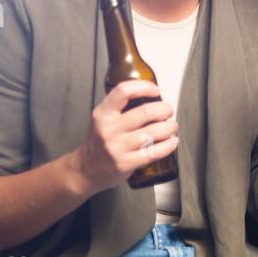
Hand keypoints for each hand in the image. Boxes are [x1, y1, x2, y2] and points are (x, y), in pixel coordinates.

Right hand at [68, 80, 178, 194]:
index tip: (155, 90)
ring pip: (154, 132)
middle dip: (165, 109)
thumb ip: (121, 108)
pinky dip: (169, 145)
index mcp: (102, 114)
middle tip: (168, 111)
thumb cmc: (99, 142)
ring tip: (172, 127)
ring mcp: (117, 147)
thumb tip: (152, 97)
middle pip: (146, 112)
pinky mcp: (126, 163)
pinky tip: (172, 141)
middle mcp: (109, 129)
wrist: (84, 170)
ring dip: (170, 127)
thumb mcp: (102, 120)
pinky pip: (155, 152)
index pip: (123, 91)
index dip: (144, 87)